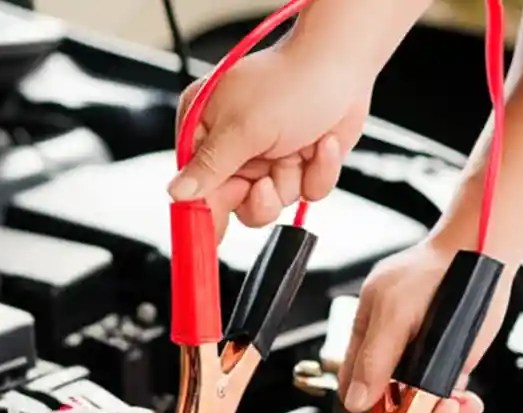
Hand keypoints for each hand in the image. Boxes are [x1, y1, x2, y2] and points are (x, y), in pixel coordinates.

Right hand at [168, 42, 371, 234]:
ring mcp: (265, 157)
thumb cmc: (293, 80)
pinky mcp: (297, 163)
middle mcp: (231, 145)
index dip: (202, 212)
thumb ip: (209, 167)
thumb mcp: (243, 128)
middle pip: (231, 202)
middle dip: (257, 196)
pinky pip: (302, 193)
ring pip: (269, 203)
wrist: (345, 64)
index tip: (211, 237)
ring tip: (297, 151)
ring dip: (289, 182)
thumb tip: (176, 193)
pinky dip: (317, 173)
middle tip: (268, 181)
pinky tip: (322, 145)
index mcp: (204, 128)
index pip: (192, 184)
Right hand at [337, 237, 515, 412]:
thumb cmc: (431, 270)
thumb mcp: (394, 313)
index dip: (375, 412)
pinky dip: (460, 408)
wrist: (477, 256)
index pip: (356, 391)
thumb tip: (356, 399)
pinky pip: (447, 399)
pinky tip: (467, 401)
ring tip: (460, 406)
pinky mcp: (449, 364)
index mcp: (365, 341)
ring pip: (421, 409)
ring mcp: (421, 361)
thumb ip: (374, 358)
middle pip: (391, 407)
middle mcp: (391, 355)